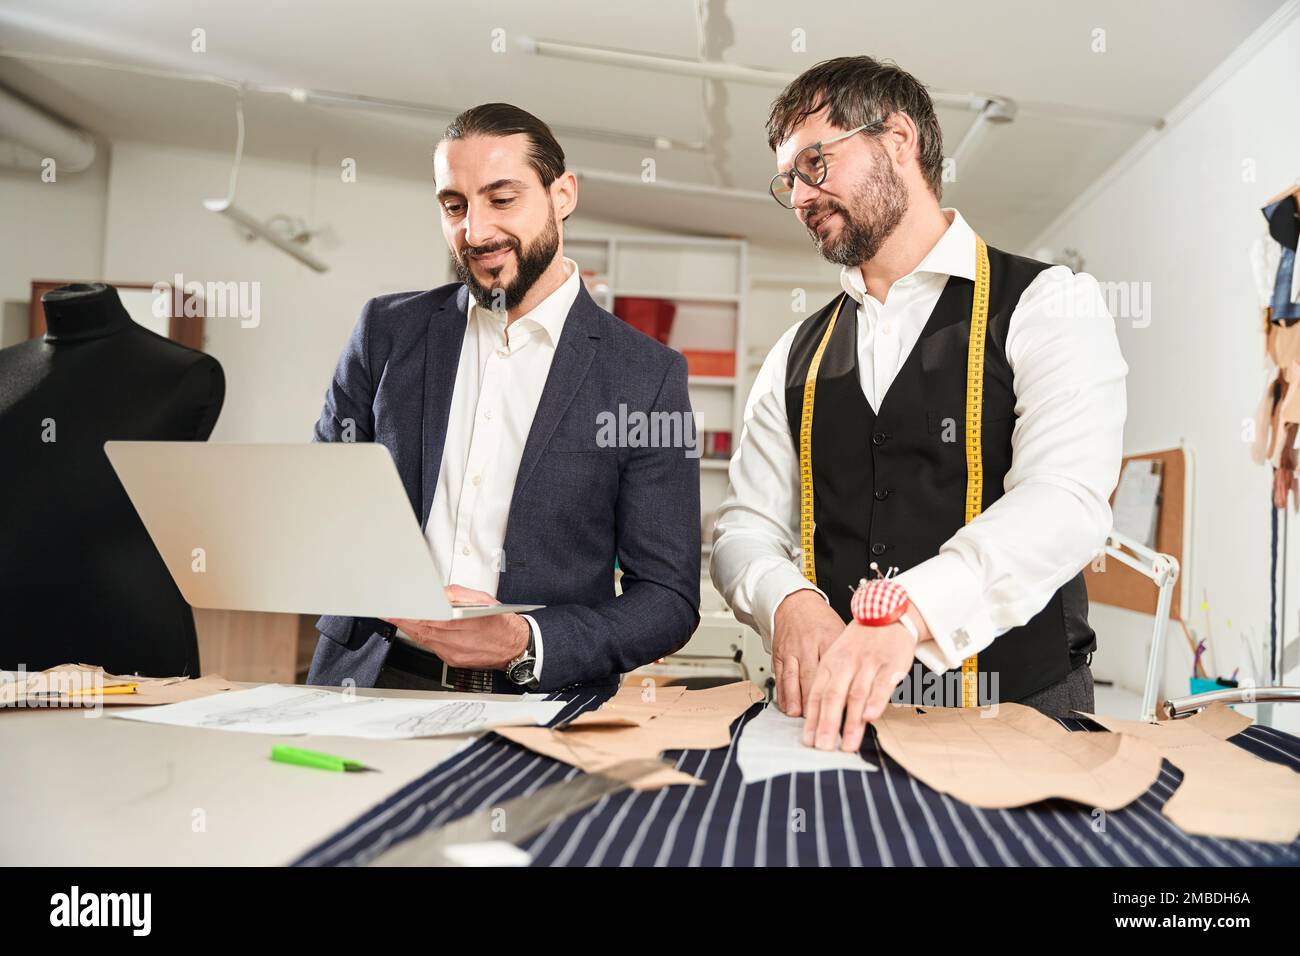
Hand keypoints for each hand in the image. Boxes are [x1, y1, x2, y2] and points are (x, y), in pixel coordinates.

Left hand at [384, 585, 528, 669]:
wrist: (514, 647)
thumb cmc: (501, 624)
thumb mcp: (484, 600)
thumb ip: (459, 594)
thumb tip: (440, 592)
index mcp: (464, 624)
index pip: (428, 618)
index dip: (408, 614)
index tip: (395, 609)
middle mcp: (457, 642)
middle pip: (422, 630)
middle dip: (404, 620)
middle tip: (390, 612)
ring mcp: (453, 653)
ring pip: (424, 640)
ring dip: (411, 629)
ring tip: (400, 618)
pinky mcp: (452, 661)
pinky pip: (432, 648)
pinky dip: (423, 637)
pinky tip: (419, 630)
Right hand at [771, 589, 845, 716]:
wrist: (795, 602)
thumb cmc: (821, 620)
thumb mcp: (841, 632)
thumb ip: (850, 657)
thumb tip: (866, 684)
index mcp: (830, 639)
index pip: (837, 670)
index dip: (842, 691)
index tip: (847, 711)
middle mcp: (809, 645)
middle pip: (813, 678)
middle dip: (819, 703)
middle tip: (824, 721)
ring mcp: (792, 651)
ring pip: (794, 679)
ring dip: (798, 701)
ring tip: (802, 718)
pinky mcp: (779, 654)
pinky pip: (780, 677)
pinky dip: (783, 695)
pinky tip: (788, 708)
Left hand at [803, 619, 916, 751]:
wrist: (886, 613)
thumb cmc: (860, 642)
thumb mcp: (837, 658)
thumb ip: (829, 686)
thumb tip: (819, 719)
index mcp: (830, 664)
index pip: (817, 694)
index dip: (813, 718)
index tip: (809, 740)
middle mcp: (846, 664)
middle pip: (833, 696)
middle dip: (827, 724)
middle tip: (824, 747)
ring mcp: (868, 664)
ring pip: (857, 695)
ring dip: (852, 723)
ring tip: (847, 745)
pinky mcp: (890, 664)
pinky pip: (882, 685)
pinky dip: (876, 702)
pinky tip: (871, 718)